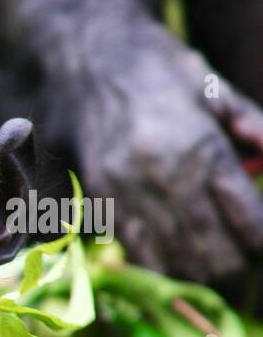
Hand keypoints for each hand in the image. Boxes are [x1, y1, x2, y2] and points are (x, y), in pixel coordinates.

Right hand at [73, 27, 262, 282]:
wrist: (92, 64)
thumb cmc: (162, 72)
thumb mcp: (217, 93)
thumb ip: (253, 129)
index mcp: (201, 148)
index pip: (248, 219)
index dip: (262, 239)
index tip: (262, 239)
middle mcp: (164, 179)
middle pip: (214, 252)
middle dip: (237, 265)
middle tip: (243, 257)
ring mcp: (129, 195)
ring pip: (177, 262)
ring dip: (202, 272)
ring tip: (216, 265)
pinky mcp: (103, 202)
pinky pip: (139, 253)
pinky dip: (165, 265)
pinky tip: (180, 262)